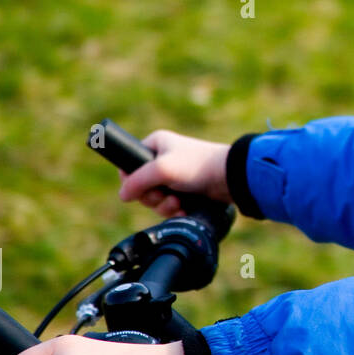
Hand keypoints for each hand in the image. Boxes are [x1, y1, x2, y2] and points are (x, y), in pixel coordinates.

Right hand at [117, 129, 231, 215]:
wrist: (230, 178)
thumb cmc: (197, 166)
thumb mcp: (162, 169)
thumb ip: (137, 181)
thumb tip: (123, 195)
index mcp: (155, 144)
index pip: (128, 165)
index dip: (131, 181)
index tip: (140, 188)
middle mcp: (163, 158)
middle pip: (140, 187)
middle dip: (151, 197)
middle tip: (164, 195)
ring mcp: (174, 176)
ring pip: (155, 199)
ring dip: (164, 206)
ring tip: (178, 202)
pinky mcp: (185, 190)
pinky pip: (169, 205)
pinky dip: (174, 210)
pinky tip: (184, 209)